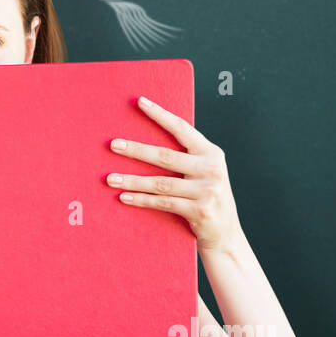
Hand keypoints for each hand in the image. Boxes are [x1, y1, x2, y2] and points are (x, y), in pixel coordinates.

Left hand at [106, 96, 240, 252]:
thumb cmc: (206, 197)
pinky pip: (162, 203)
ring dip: (132, 180)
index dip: (160, 115)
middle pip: (165, 156)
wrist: (225, 235)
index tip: (140, 102)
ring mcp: (207, 191)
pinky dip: (141, 200)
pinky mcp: (199, 211)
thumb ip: (186, 156)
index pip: (182, 129)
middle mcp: (211, 169)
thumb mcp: (204, 172)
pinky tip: (124, 197)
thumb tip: (146, 140)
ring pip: (160, 183)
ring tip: (110, 178)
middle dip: (136, 150)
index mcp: (211, 153)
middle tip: (113, 145)